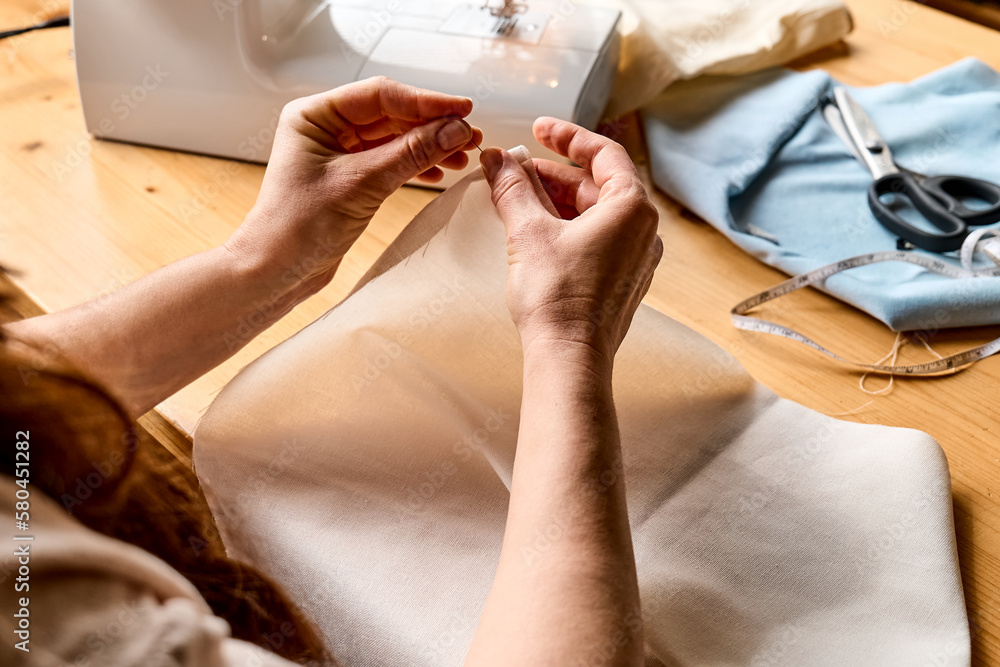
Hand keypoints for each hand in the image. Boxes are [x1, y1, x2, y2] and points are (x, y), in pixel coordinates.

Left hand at [226, 76, 482, 291]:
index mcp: (314, 114)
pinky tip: (438, 171)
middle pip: (392, 114)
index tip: (461, 109)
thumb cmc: (294, 228)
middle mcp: (326, 128)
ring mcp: (339, 152)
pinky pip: (392, 160)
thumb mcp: (361, 185)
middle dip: (432, 125)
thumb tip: (452, 131)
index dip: (426, 101)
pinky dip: (417, 164)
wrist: (276, 271)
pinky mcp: (351, 177)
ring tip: (461, 154)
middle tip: (468, 135)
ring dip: (429, 145)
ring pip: (395, 138)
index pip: (381, 95)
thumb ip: (410, 154)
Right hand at [480, 117, 661, 363]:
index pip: (603, 153)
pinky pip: (595, 238)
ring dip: (555, 201)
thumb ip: (513, 187)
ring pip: (594, 213)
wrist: (569, 359)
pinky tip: (534, 230)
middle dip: (553, 174)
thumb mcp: (528, 233)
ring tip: (516, 197)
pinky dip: (565, 226)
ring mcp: (634, 258)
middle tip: (514, 169)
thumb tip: (497, 159)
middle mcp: (643, 231)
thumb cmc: (558, 299)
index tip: (540, 129)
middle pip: (596, 184)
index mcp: (631, 209)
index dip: (567, 137)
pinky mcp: (620, 280)